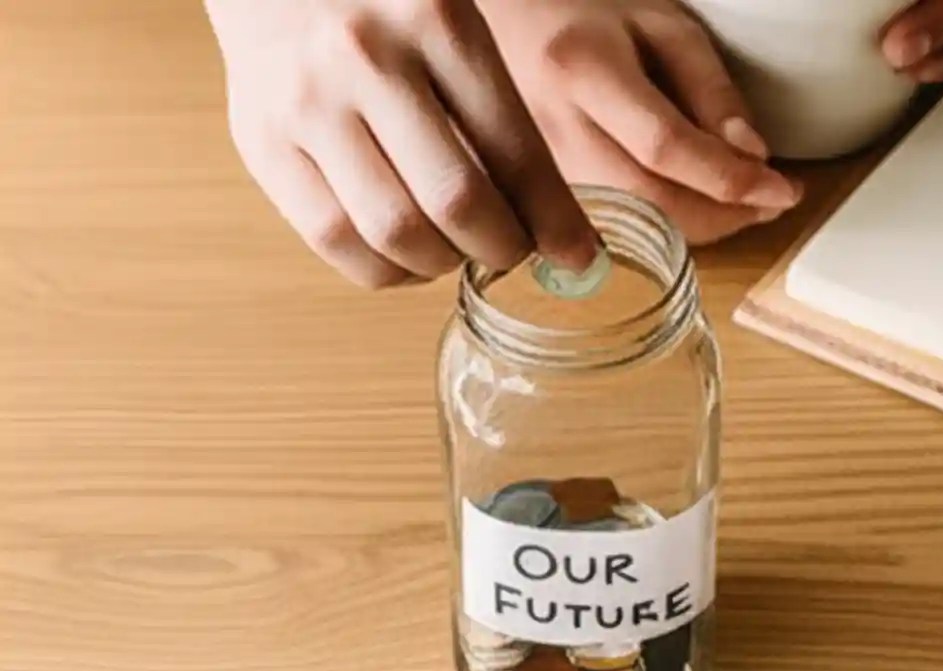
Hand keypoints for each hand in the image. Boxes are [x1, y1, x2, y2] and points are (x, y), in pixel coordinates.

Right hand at [203, 0, 597, 288]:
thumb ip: (498, 106)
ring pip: (394, 232)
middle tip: (515, 251)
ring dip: (442, 263)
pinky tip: (407, 257)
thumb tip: (553, 219)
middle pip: (456, 200)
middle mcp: (367, 59)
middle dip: (502, 247)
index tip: (579, 253)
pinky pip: (334, 240)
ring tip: (459, 250)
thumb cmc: (382, 5)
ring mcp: (306, 104)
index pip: (514, 149)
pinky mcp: (260, 144)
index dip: (554, 219)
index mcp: (436, 20)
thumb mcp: (452, 20)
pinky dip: (384, 269)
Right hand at [479, 0, 802, 244]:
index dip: (729, 178)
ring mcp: (538, 167)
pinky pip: (612, 225)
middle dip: (723, 215)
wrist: (506, 20)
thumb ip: (709, 88)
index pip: (664, 145)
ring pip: (631, 224)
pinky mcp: (540, 192)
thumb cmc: (587, 12)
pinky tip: (692, 203)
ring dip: (699, 226)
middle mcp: (551, 127)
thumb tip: (751, 159)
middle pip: (647, 200)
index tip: (784, 190)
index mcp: (582, 69)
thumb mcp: (661, 24)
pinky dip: (663, 224)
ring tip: (741, 201)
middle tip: (771, 201)